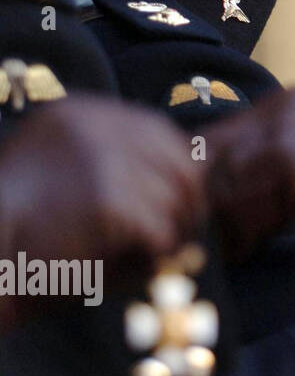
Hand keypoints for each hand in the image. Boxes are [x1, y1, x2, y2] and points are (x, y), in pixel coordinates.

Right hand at [0, 97, 203, 330]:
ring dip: (170, 234)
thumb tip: (196, 175)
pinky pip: (162, 232)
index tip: (178, 204)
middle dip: (188, 203)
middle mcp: (95, 124)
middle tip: (180, 238)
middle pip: (179, 163)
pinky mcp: (108, 201)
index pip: (159, 132)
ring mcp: (103, 159)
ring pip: (175, 201)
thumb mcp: (59, 173)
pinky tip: (127, 265)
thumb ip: (114, 161)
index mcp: (78, 110)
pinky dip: (153, 256)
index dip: (176, 171)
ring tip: (146, 255)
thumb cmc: (13, 228)